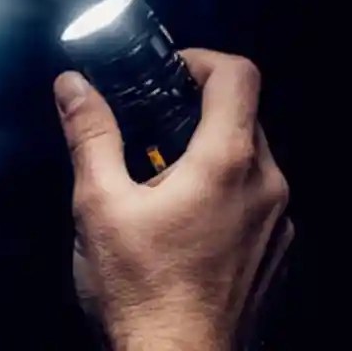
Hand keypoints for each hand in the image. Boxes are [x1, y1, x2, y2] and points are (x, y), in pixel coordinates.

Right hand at [54, 49, 290, 350]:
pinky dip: (225, 194)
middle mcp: (267, 186)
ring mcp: (279, 224)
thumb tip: (73, 86)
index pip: (237, 75)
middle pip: (243, 115)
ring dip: (209, 154)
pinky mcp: (277, 255)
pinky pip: (257, 201)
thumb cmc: (140, 292)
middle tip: (148, 127)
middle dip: (196, 110)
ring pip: (251, 160)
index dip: (200, 60)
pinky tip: (181, 224)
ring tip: (159, 181)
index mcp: (227, 163)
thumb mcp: (99, 203)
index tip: (165, 73)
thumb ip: (90, 134)